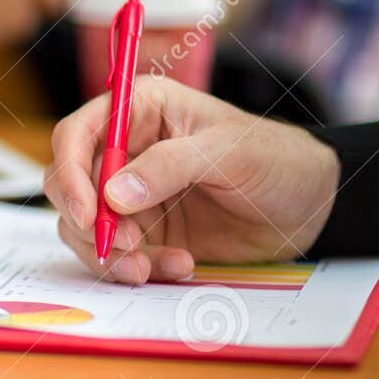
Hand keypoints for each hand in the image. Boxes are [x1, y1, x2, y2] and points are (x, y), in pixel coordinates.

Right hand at [44, 78, 339, 284]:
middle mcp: (126, 151)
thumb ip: (170, 166)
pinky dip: (137, 268)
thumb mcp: (228, 152)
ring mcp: (130, 195)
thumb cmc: (275, 159)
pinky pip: (116, 255)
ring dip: (110, 253)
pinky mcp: (144, 232)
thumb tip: (114, 194)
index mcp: (140, 111)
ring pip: (83, 227)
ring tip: (153, 266)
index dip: (71, 173)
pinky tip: (180, 265)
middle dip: (88, 221)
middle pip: (68, 185)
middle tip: (125, 244)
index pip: (76, 135)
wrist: (310, 206)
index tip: (88, 212)